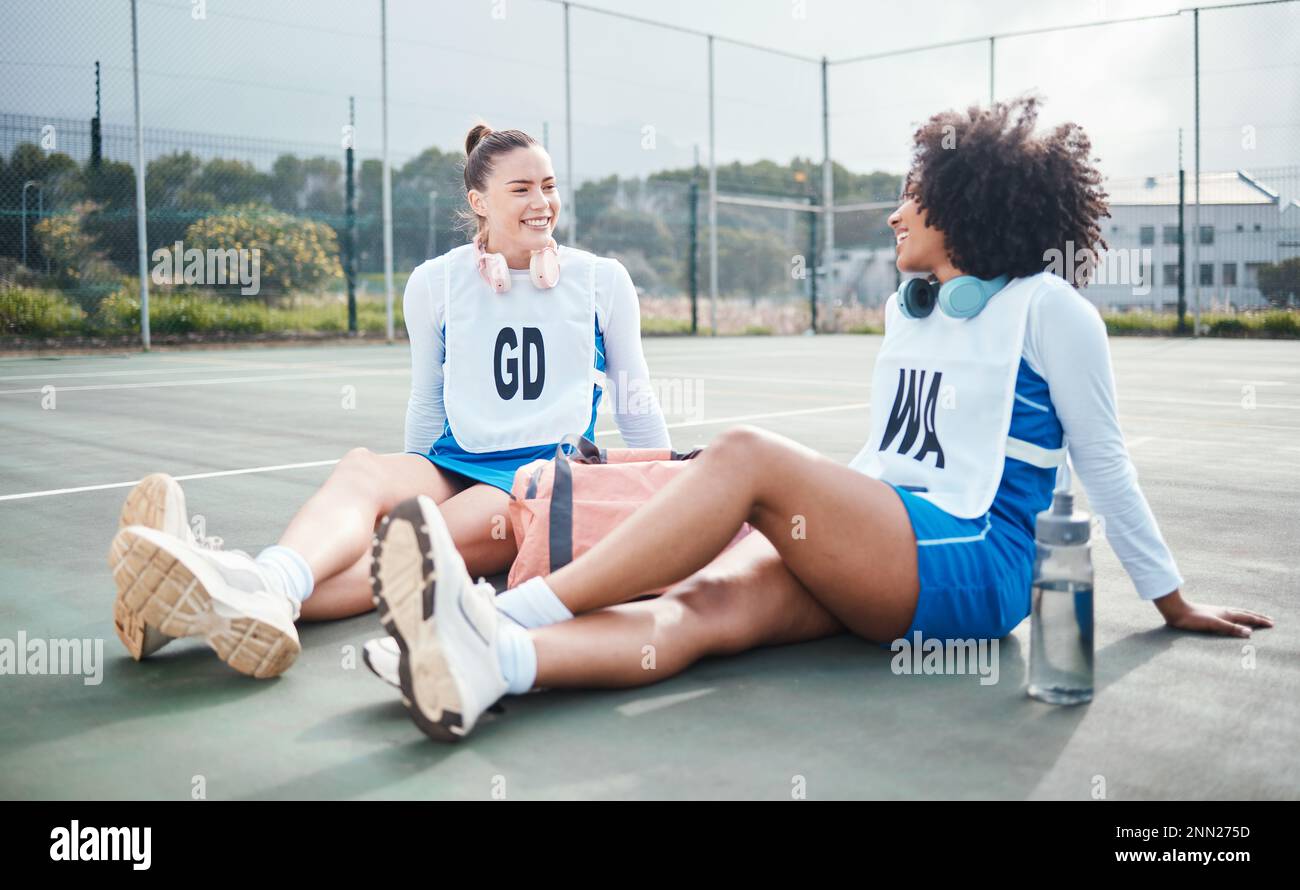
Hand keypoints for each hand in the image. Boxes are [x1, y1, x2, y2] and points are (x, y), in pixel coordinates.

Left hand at [1154, 589, 1273, 636]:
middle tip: (1269, 619)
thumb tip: (1249, 632)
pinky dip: (1236, 617)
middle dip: (1257, 617)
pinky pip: (1228, 616)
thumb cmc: (1193, 619)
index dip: (1260, 621)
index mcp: (1227, 614)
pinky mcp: (1210, 615)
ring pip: (1237, 613)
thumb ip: (1230, 628)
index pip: (1248, 618)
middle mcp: (1224, 612)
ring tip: (1253, 617)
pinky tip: (1231, 618)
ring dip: (1248, 616)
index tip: (1272, 624)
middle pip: (1245, 614)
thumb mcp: (1213, 625)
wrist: (1176, 611)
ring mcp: (1217, 612)